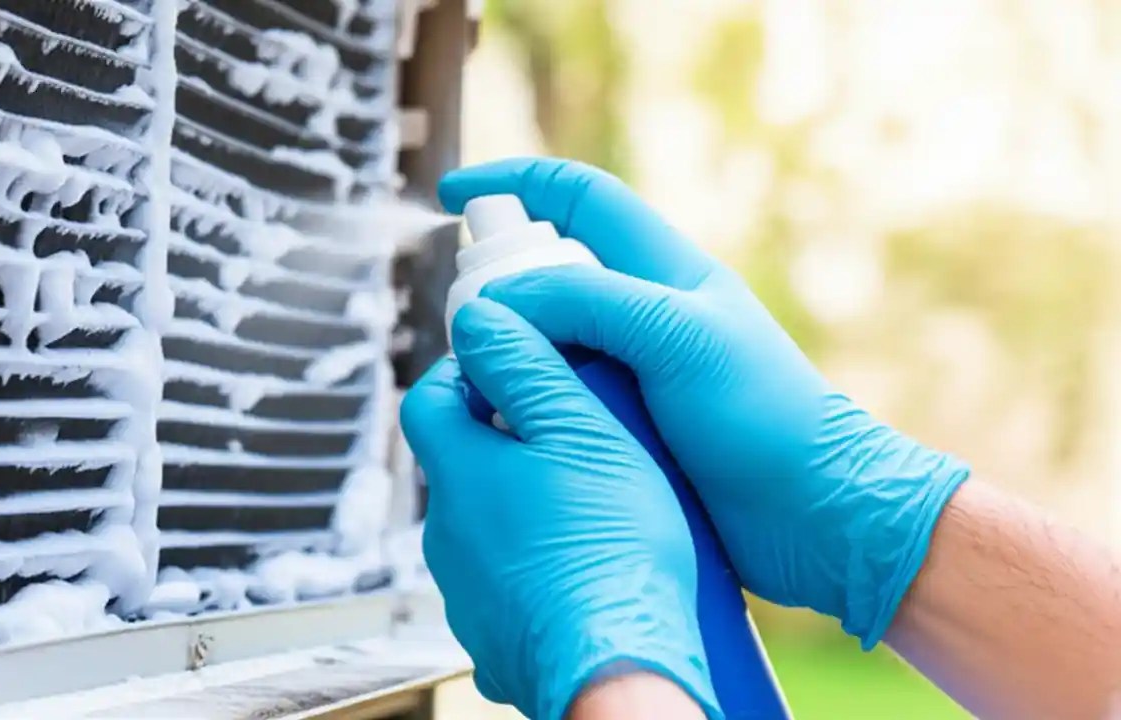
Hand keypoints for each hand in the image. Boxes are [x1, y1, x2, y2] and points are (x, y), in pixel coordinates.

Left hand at [400, 299, 720, 719]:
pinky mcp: (490, 637)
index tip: (512, 370)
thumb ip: (525, 368)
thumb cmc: (611, 550)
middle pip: (460, 465)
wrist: (618, 667)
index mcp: (462, 474)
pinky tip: (584, 570)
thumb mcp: (581, 432)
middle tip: (571, 437)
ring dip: (523, 508)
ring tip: (589, 509)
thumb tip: (478, 317)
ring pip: (485, 527)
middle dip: (506, 442)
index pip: (427, 399)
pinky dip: (534, 569)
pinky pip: (504, 586)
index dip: (464, 373)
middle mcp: (447, 535)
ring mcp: (464, 593)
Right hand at [439, 157, 969, 647]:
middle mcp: (641, 315)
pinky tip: (508, 426)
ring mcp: (631, 373)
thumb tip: (502, 297)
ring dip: (507, 353)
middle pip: (547, 272)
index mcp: (663, 272)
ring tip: (480, 383)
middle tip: (465, 327)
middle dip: (496, 284)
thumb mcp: (678, 338)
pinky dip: (525, 403)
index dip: (515, 183)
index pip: (579, 198)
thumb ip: (590, 301)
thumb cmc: (765, 418)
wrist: (812, 515)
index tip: (453, 197)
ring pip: (544, 341)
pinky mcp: (623, 427)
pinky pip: (556, 398)